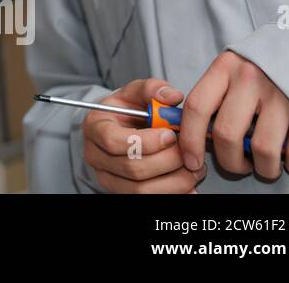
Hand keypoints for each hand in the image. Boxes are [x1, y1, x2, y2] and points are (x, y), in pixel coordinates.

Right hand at [81, 79, 205, 193]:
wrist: (120, 128)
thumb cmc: (127, 111)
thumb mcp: (136, 93)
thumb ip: (153, 89)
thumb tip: (172, 96)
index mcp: (95, 126)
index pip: (112, 140)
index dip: (145, 141)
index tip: (170, 135)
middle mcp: (96, 155)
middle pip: (132, 168)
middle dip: (167, 161)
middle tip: (188, 151)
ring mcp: (107, 178)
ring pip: (141, 189)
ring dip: (174, 181)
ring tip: (193, 168)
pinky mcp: (122, 193)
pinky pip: (147, 200)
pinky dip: (172, 194)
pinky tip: (188, 185)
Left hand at [179, 51, 288, 179]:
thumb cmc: (257, 69)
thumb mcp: (227, 71)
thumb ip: (210, 98)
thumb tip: (190, 135)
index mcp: (224, 68)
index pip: (197, 106)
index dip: (190, 140)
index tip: (192, 161)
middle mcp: (251, 78)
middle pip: (227, 134)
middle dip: (229, 161)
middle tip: (236, 164)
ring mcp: (281, 94)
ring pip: (263, 149)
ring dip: (262, 168)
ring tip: (263, 164)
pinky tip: (287, 160)